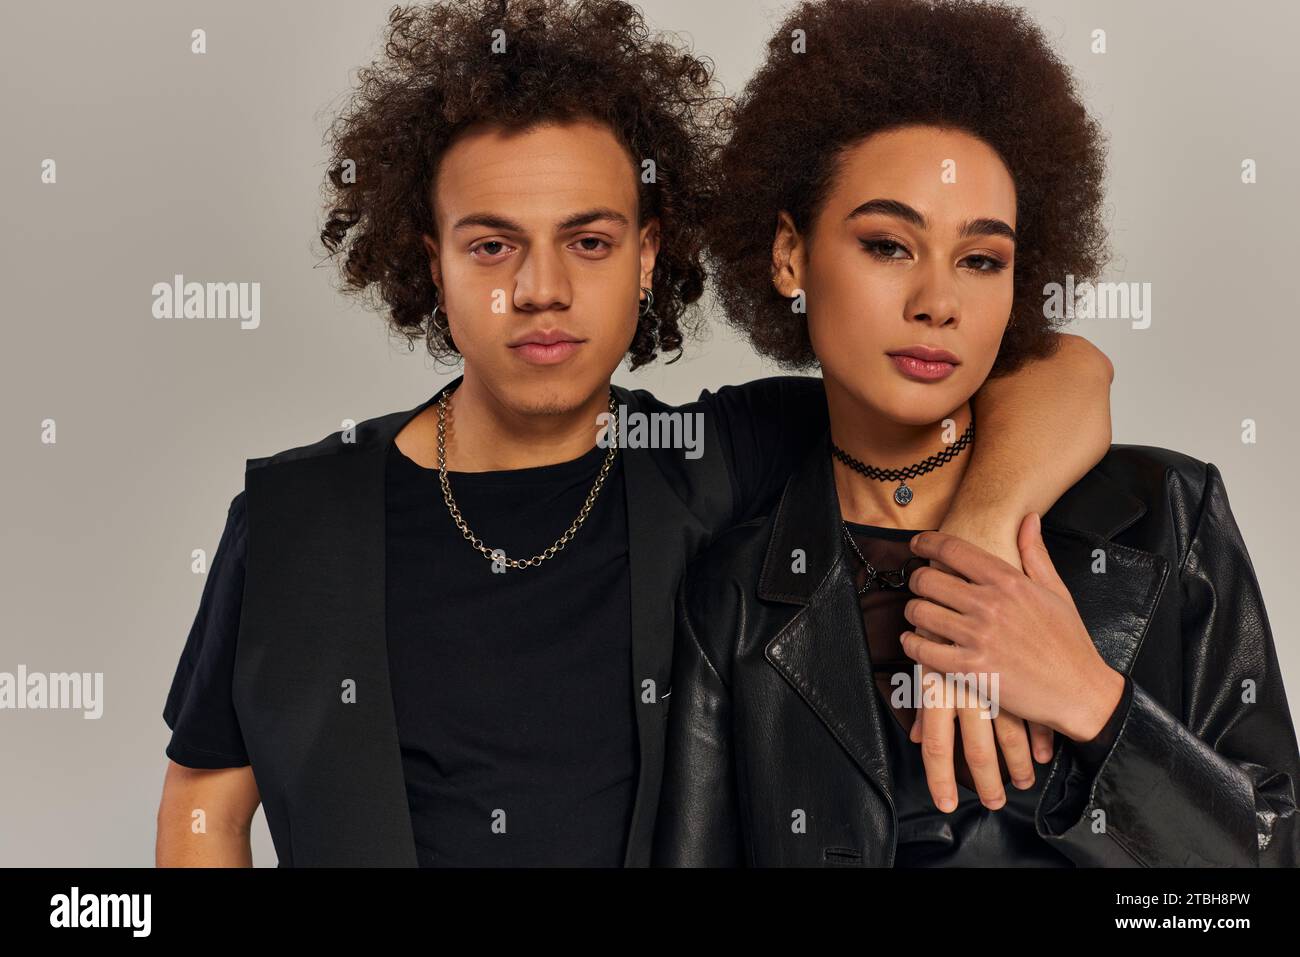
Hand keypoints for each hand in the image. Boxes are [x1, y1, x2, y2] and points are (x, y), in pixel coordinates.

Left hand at [901, 513, 1126, 744]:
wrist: (1080, 691)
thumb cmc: (1069, 642)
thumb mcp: (1057, 591)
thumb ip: (1035, 554)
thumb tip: (1028, 519)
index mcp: (1009, 582)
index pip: (953, 550)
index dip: (927, 542)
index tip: (917, 545)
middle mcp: (990, 605)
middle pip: (927, 579)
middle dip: (917, 580)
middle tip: (920, 586)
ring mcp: (979, 637)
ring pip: (920, 612)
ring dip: (914, 611)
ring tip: (920, 613)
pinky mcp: (971, 669)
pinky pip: (923, 650)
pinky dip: (912, 644)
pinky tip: (916, 641)